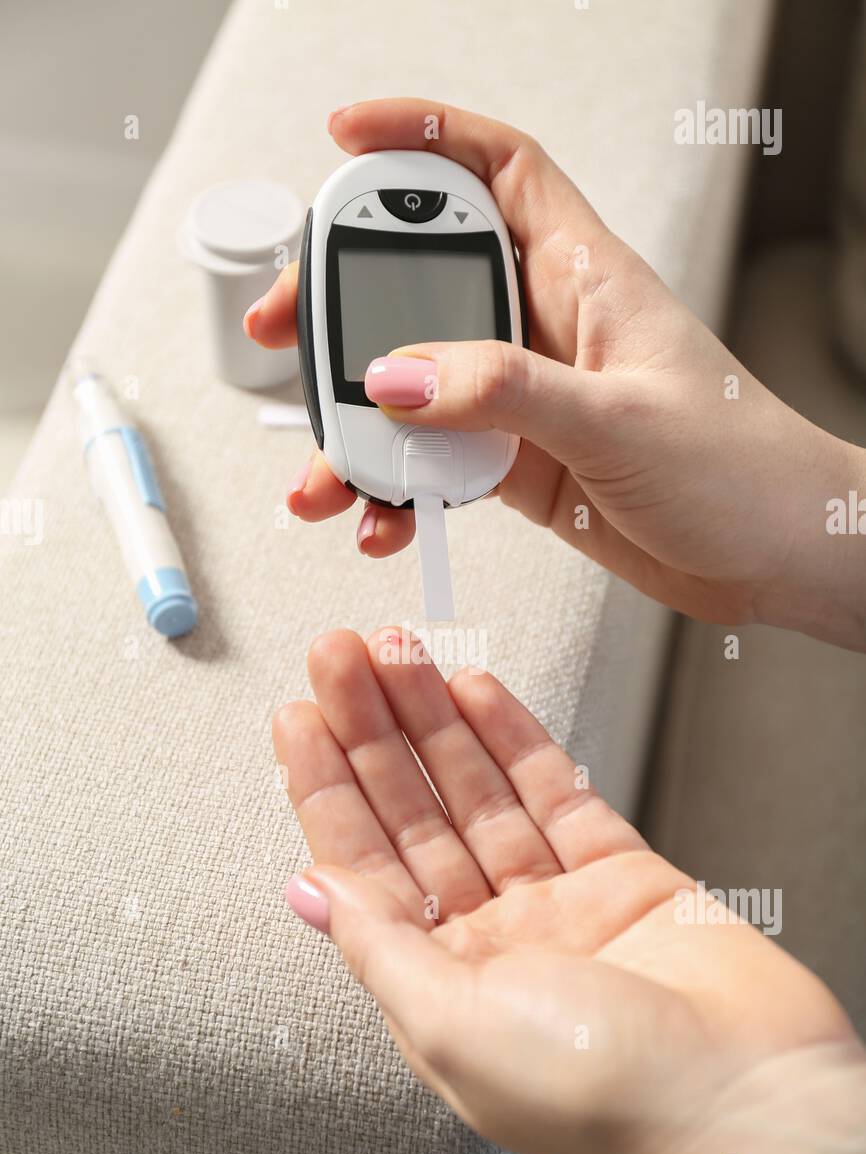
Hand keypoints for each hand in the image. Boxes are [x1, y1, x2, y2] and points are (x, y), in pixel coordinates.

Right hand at [248, 98, 865, 650]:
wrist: (776, 557)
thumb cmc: (740, 470)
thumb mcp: (619, 420)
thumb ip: (504, 392)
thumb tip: (399, 376)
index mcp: (586, 278)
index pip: (498, 171)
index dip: (423, 139)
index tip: (348, 140)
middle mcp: (549, 330)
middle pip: (425, 281)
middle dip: (346, 301)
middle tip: (290, 328)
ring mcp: (530, 400)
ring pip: (419, 386)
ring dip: (361, 427)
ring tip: (324, 471)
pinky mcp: (523, 465)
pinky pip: (437, 464)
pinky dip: (401, 491)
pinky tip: (383, 518)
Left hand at [273, 627, 865, 1153]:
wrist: (746, 1099)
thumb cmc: (602, 1097)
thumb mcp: (452, 1024)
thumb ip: (380, 947)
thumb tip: (309, 892)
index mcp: (438, 987)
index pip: (364, 866)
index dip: (325, 786)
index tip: (298, 716)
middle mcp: (490, 944)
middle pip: (414, 816)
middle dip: (372, 732)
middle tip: (338, 656)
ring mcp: (556, 905)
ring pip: (478, 792)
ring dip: (433, 720)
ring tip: (397, 651)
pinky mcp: (621, 874)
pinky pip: (554, 792)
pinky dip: (513, 738)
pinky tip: (474, 692)